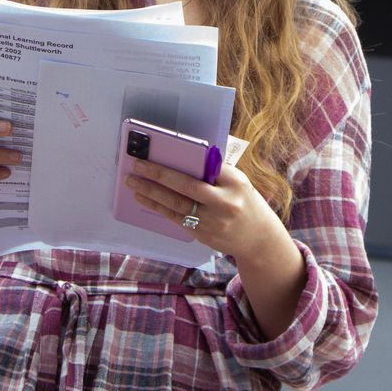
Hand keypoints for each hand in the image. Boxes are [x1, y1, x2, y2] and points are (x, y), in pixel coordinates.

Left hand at [124, 158, 290, 270]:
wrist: (258, 239)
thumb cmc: (244, 203)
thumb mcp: (238, 183)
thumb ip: (216, 172)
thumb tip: (185, 158)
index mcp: (235, 183)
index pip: (205, 167)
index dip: (180, 161)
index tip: (159, 152)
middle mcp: (224, 203)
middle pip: (186, 186)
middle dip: (158, 175)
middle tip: (137, 165)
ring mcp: (212, 221)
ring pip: (176, 205)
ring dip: (152, 193)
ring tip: (134, 182)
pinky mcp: (202, 234)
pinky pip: (176, 218)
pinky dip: (158, 207)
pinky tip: (145, 199)